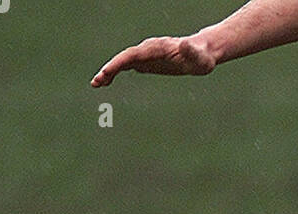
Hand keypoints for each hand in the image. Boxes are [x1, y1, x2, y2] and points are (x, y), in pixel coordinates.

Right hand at [92, 35, 217, 86]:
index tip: (107, 73)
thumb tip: (185, 43)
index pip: (132, 55)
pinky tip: (107, 83)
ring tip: (97, 85)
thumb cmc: (201, 56)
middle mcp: (147, 50)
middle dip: (109, 70)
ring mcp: (146, 55)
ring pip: (123, 62)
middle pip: (123, 58)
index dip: (118, 63)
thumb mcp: (198, 55)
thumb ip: (191, 50)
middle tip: (96, 83)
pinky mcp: (148, 62)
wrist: (202, 53)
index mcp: (155, 48)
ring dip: (109, 72)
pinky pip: (128, 66)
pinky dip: (116, 73)